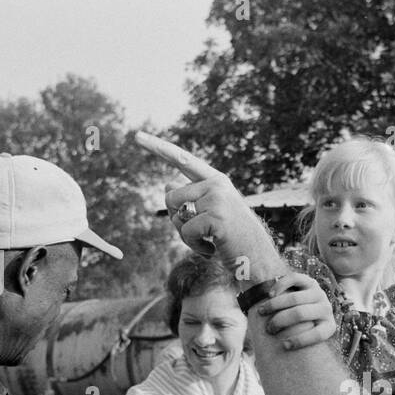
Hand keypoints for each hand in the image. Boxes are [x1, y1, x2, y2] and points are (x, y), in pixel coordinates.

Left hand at [135, 132, 280, 276]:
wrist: (258, 259)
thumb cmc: (233, 238)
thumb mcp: (210, 214)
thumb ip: (190, 199)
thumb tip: (166, 185)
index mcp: (216, 180)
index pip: (182, 160)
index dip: (159, 147)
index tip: (137, 136)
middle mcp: (216, 184)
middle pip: (171, 196)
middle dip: (176, 218)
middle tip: (199, 233)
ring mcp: (217, 199)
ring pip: (176, 215)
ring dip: (186, 235)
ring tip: (208, 242)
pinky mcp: (215, 216)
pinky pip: (186, 232)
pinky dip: (195, 246)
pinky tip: (213, 250)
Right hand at [256, 273, 336, 349]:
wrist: (304, 306)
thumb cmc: (298, 332)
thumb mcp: (301, 343)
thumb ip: (294, 350)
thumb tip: (278, 374)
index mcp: (328, 327)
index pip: (316, 334)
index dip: (300, 340)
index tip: (283, 346)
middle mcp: (326, 308)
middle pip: (301, 314)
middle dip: (281, 322)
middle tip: (268, 329)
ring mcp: (319, 293)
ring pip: (294, 298)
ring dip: (274, 306)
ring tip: (261, 312)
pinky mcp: (309, 281)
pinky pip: (294, 279)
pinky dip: (280, 286)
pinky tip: (269, 295)